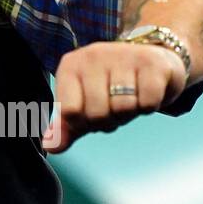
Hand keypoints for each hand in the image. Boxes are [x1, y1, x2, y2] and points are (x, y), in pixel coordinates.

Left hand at [41, 41, 187, 153]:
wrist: (150, 61)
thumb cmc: (111, 85)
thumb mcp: (84, 104)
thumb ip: (66, 127)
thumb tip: (51, 147)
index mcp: (70, 66)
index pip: (69, 111)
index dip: (84, 123)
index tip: (91, 113)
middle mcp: (93, 56)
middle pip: (97, 113)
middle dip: (110, 120)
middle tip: (115, 106)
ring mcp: (122, 55)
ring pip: (123, 108)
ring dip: (130, 113)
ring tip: (131, 98)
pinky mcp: (151, 62)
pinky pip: (148, 102)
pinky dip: (150, 106)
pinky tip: (146, 92)